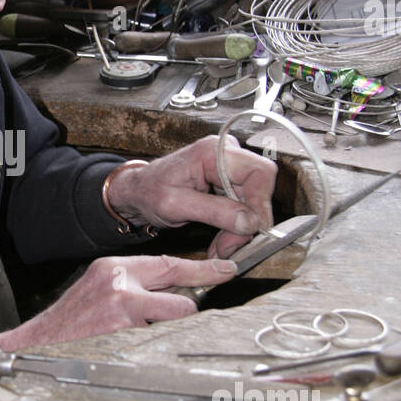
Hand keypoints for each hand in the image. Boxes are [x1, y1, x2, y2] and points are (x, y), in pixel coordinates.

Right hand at [0, 253, 236, 351]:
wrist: (39, 344)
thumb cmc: (73, 323)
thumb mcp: (102, 291)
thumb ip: (136, 287)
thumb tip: (179, 294)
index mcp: (114, 268)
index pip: (167, 263)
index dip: (200, 269)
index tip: (225, 270)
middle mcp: (119, 280)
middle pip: (178, 286)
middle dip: (195, 295)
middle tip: (211, 287)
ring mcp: (122, 303)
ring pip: (173, 316)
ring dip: (166, 329)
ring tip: (136, 336)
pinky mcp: (123, 327)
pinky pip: (160, 336)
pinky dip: (153, 345)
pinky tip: (127, 347)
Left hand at [103, 135, 276, 259]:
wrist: (139, 191)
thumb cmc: (150, 191)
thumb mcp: (176, 205)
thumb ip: (214, 212)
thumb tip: (249, 222)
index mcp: (213, 151)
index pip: (259, 172)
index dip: (261, 203)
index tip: (250, 230)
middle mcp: (226, 154)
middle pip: (259, 189)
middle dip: (247, 223)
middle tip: (229, 248)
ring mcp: (229, 166)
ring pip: (254, 201)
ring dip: (241, 229)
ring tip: (222, 249)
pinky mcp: (229, 180)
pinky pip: (244, 205)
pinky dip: (235, 226)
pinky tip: (222, 241)